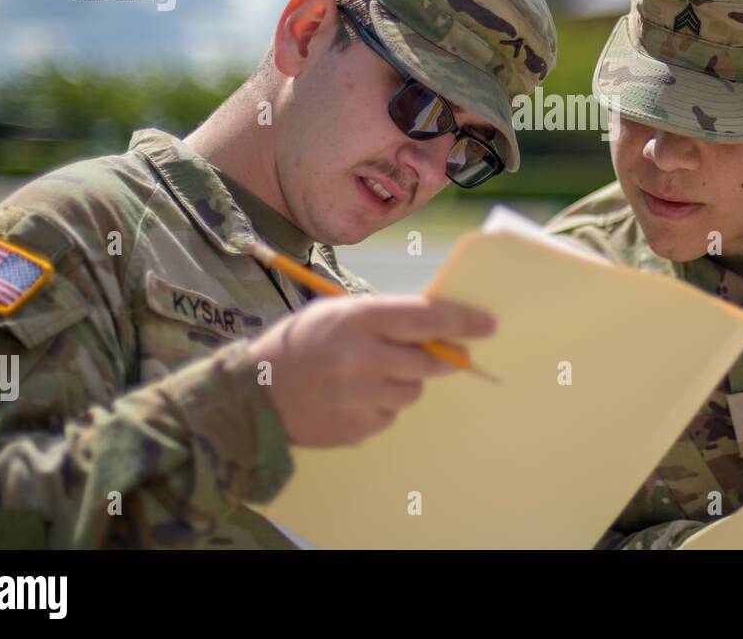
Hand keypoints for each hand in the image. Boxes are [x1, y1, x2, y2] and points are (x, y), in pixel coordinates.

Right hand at [247, 295, 494, 446]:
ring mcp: (361, 397)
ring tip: (370, 374)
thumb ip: (384, 317)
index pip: (427, 319)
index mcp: (360, 320)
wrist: (254, 394)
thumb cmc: (301, 344)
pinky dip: (381, 406)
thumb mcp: (338, 313)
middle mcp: (364, 358)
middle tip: (446, 354)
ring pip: (413, 391)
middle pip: (431, 361)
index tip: (488, 325)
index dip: (463, 321)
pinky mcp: (357, 428)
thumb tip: (436, 323)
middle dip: (442, 356)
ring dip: (404, 382)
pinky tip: (354, 397)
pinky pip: (390, 416)